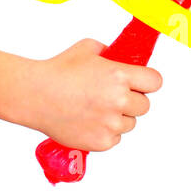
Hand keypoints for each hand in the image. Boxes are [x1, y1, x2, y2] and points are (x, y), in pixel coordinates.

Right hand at [30, 39, 161, 151]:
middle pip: (144, 105)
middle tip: (111, 96)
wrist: (35, 95)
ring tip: (95, 108)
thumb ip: (110, 53)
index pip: (155, 82)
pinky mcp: (102, 142)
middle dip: (131, 100)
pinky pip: (115, 138)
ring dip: (118, 117)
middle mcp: (119, 100)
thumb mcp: (88, 48)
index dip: (147, 81)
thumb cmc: (58, 70)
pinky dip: (105, 131)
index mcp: (119, 75)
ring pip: (130, 123)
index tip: (140, 82)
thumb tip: (122, 59)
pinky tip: (88, 120)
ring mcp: (110, 124)